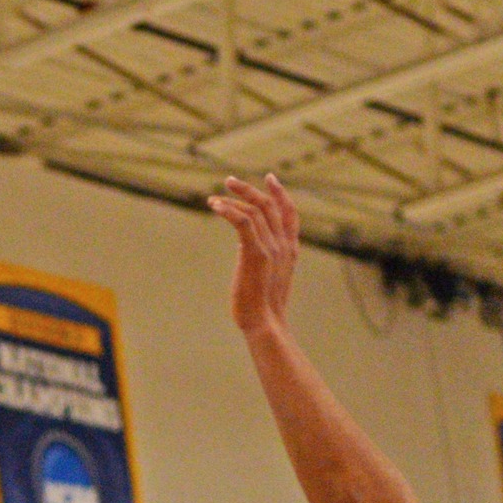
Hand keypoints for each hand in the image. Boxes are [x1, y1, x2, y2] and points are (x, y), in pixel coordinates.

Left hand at [209, 174, 297, 339]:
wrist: (265, 323)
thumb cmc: (263, 307)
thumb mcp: (268, 276)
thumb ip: (262, 256)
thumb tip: (244, 243)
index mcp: (290, 250)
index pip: (290, 214)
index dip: (281, 194)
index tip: (270, 178)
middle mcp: (284, 245)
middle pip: (270, 206)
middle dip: (250, 190)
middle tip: (229, 181)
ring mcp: (271, 248)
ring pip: (255, 210)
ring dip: (232, 200)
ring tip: (213, 199)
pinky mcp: (256, 253)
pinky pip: (243, 221)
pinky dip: (228, 210)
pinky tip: (215, 207)